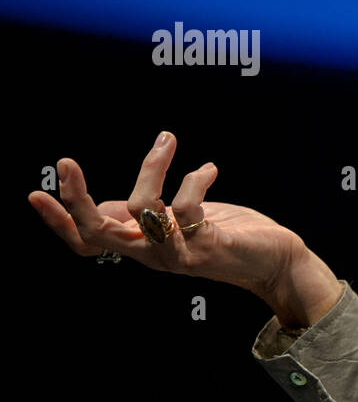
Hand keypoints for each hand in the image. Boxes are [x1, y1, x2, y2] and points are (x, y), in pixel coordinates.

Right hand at [28, 131, 341, 326]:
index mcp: (142, 246)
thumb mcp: (178, 223)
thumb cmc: (228, 234)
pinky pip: (187, 209)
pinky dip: (194, 180)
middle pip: (98, 233)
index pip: (88, 242)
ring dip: (151, 167)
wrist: (277, 261)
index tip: (35, 193)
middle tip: (66, 161)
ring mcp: (179, 254)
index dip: (59, 222)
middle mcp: (153, 254)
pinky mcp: (207, 248)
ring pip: (143, 210)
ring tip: (167, 140)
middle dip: (77, 199)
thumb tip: (108, 202)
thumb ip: (145, 214)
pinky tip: (208, 169)